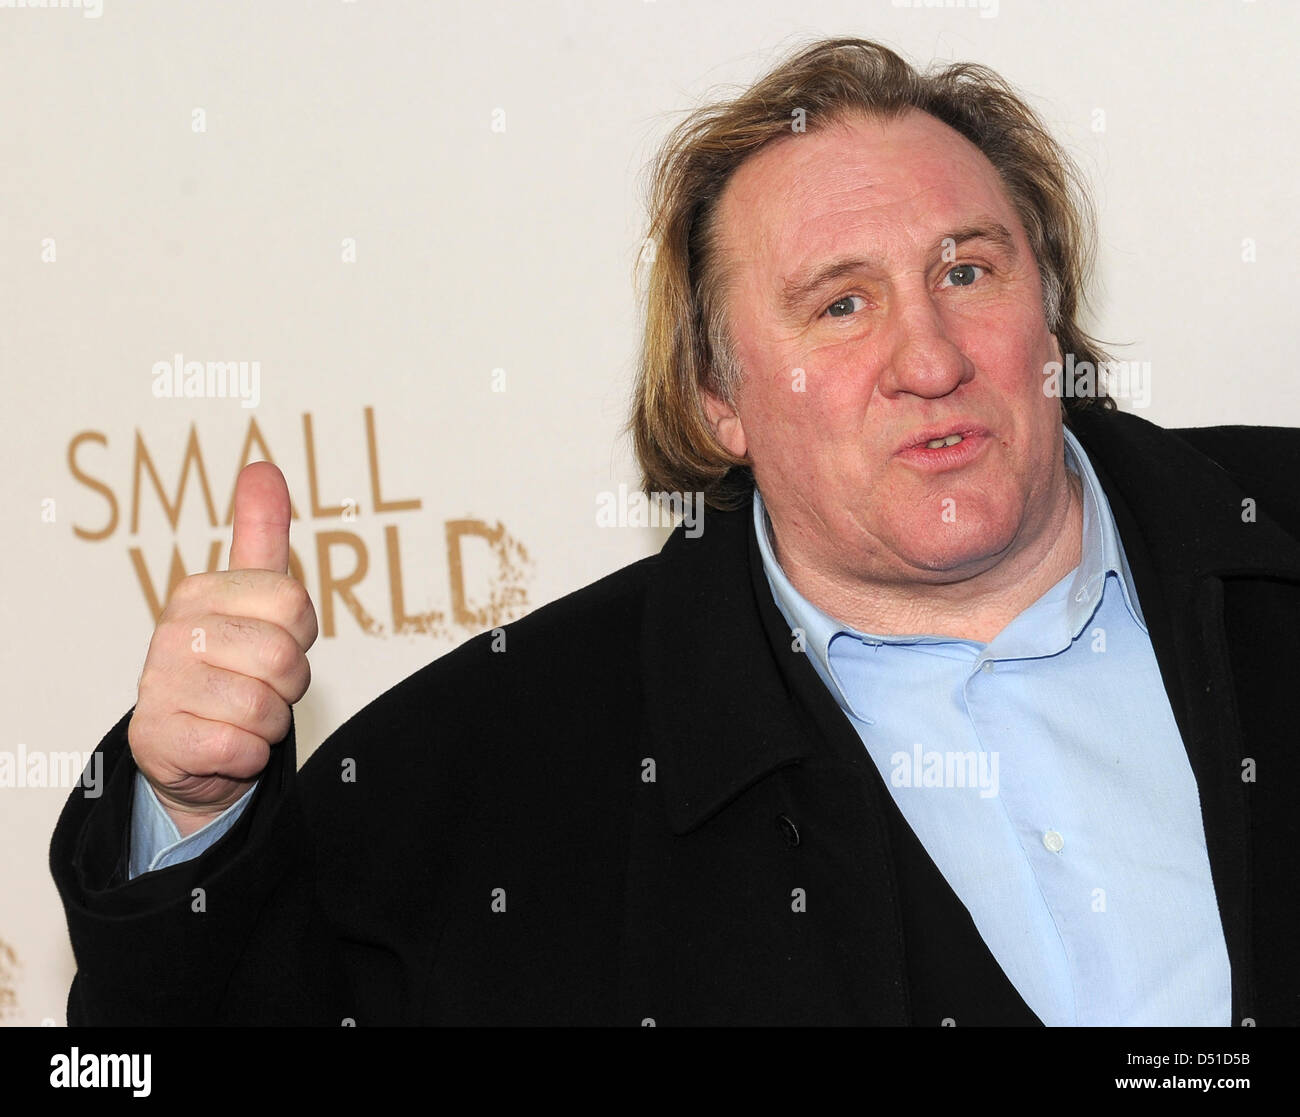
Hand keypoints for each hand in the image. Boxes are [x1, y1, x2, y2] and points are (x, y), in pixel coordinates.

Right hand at [127, 462, 317, 836]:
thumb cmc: (231, 665)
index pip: (294, 602)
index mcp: (201, 591)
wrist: (191, 747)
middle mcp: (173, 631)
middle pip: (284, 657)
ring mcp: (160, 685)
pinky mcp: (159, 738)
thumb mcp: (251, 596)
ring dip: (270, 722)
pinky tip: (225, 744)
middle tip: (261, 685)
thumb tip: (263, 467)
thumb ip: (261, 534)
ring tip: (242, 715)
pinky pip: (240, 748)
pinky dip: (248, 755)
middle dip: (289, 683)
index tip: (276, 640)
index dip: (301, 633)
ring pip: (265, 707)